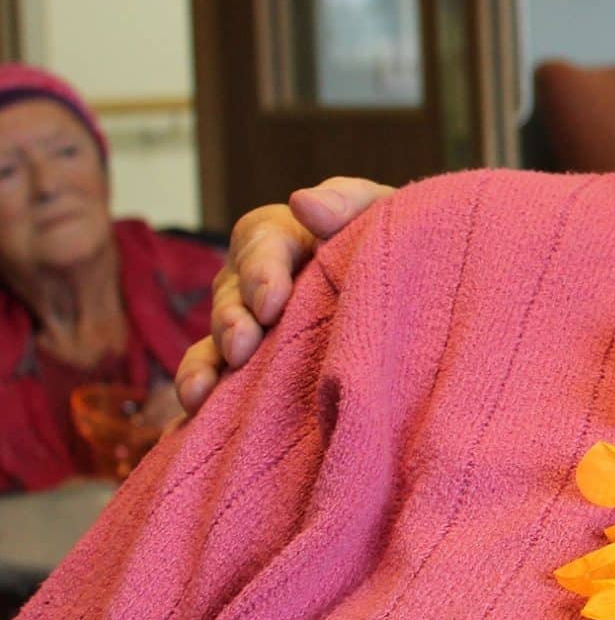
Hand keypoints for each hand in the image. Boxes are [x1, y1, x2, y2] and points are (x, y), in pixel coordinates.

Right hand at [174, 178, 392, 411]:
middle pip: (230, 295)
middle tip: (243, 344)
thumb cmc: (395, 243)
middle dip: (233, 321)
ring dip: (206, 363)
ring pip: (215, 340)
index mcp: (282, 236)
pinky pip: (213, 376)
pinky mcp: (247, 364)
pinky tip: (190, 418)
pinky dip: (199, 393)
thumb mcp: (382, 213)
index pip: (259, 244)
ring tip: (203, 391)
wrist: (418, 293)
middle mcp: (254, 281)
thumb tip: (303, 203)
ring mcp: (246, 324)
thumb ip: (348, 201)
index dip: (261, 272)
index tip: (273, 301)